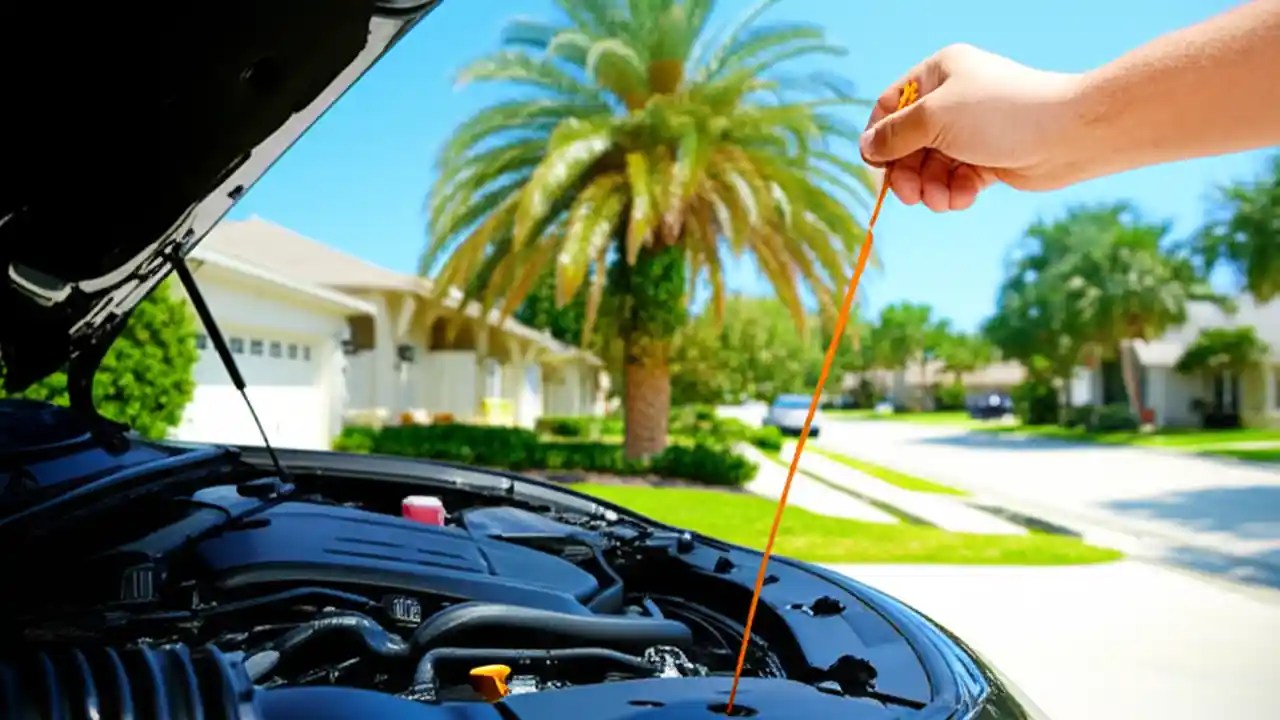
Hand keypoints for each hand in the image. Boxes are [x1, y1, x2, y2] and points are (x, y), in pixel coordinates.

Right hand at [860, 44, 1088, 211]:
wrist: (1068, 135)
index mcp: (938, 74)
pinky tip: (964, 198)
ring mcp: (970, 131)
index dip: (879, 138)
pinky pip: (955, 179)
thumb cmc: (1000, 113)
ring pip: (930, 167)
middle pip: (907, 144)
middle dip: (907, 173)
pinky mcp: (987, 160)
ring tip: (942, 201)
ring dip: (930, 189)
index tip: (877, 166)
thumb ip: (894, 135)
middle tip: (910, 197)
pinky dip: (954, 192)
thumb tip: (864, 148)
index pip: (890, 106)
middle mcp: (952, 100)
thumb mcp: (934, 118)